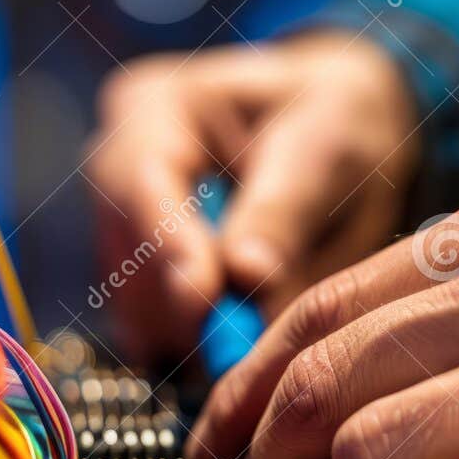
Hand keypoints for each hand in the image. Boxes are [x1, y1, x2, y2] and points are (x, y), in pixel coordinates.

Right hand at [85, 30, 417, 362]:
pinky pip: (150, 327)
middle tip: (239, 352)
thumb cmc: (336, 124)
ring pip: (131, 299)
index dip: (168, 246)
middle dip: (177, 305)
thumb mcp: (327, 151)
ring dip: (186, 334)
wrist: (339, 135)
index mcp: (156, 106)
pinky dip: (190, 346)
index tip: (201, 301)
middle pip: (124, 250)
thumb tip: (246, 277)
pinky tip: (237, 348)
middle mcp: (119, 164)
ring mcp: (122, 225)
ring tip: (252, 348)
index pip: (141, 181)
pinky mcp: (139, 275)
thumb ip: (283, 213)